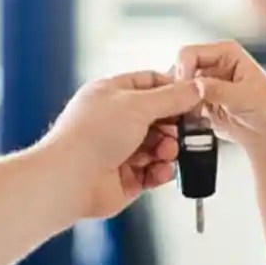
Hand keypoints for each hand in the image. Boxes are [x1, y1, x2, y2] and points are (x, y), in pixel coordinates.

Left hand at [32, 70, 203, 218]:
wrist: (70, 180)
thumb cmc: (89, 137)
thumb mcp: (138, 105)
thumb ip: (172, 97)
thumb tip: (196, 88)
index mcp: (111, 94)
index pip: (150, 84)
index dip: (174, 90)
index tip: (193, 99)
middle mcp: (115, 121)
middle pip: (159, 117)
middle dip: (174, 125)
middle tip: (185, 130)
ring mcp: (120, 150)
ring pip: (159, 146)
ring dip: (169, 150)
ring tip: (166, 153)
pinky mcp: (126, 177)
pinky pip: (154, 172)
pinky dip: (161, 171)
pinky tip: (160, 170)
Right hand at [173, 41, 265, 154]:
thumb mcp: (245, 98)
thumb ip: (219, 90)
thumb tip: (196, 85)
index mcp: (226, 52)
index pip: (190, 53)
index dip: (184, 71)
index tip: (186, 91)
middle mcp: (214, 64)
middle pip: (180, 70)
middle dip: (180, 89)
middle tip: (185, 106)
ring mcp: (206, 84)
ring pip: (178, 89)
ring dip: (181, 103)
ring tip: (193, 116)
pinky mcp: (202, 103)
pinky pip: (182, 105)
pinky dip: (184, 114)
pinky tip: (194, 123)